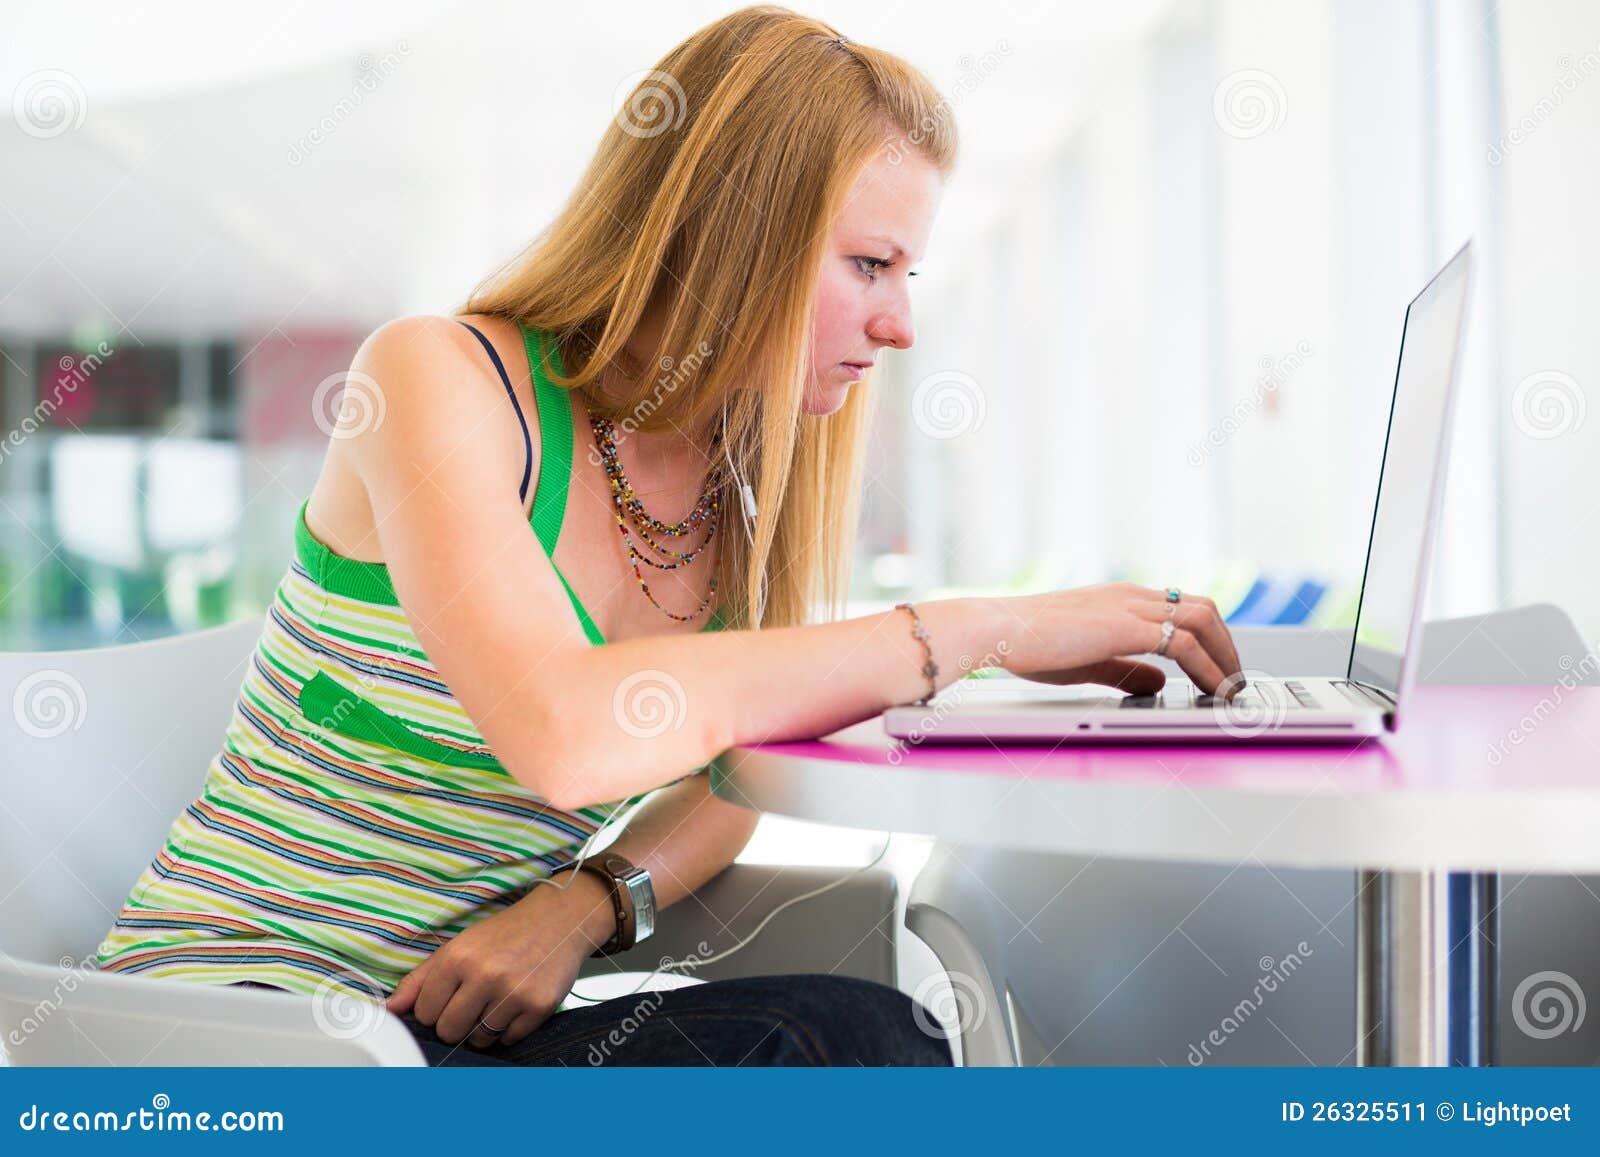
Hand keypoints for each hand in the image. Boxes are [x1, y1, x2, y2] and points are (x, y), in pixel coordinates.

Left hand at [384, 867, 614, 1048]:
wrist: (559, 919)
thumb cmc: (504, 934)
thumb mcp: (458, 946)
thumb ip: (420, 980)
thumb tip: (388, 1011)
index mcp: (458, 957)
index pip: (425, 1013)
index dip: (434, 1011)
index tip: (448, 999)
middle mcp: (485, 975)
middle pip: (449, 1031)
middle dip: (457, 1023)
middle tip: (472, 1003)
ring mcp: (514, 992)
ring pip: (479, 1039)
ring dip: (484, 1028)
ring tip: (496, 1000)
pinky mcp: (539, 1006)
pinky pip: (509, 1039)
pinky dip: (509, 1029)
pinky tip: (515, 1004)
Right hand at [990, 582, 1243, 697]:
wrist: (999, 629)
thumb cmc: (1029, 644)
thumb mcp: (1088, 661)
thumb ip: (1125, 670)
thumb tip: (1160, 681)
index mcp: (1121, 599)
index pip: (1183, 607)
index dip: (1210, 636)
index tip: (1221, 665)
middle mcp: (1133, 596)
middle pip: (1205, 608)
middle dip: (1228, 645)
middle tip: (1236, 679)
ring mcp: (1131, 607)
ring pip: (1204, 620)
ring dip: (1227, 656)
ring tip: (1233, 689)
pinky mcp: (1126, 626)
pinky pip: (1185, 645)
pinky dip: (1209, 668)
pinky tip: (1215, 690)